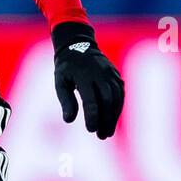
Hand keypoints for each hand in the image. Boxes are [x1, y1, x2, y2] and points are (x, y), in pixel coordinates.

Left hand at [52, 21, 124, 139]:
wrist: (78, 45)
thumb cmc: (66, 67)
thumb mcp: (60, 81)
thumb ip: (66, 100)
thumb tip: (69, 120)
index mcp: (84, 75)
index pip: (91, 100)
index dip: (92, 117)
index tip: (91, 130)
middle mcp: (100, 74)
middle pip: (107, 100)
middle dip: (106, 120)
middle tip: (101, 135)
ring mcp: (110, 73)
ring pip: (116, 98)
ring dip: (113, 117)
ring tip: (107, 132)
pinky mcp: (116, 75)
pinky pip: (120, 93)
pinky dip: (118, 107)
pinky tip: (113, 118)